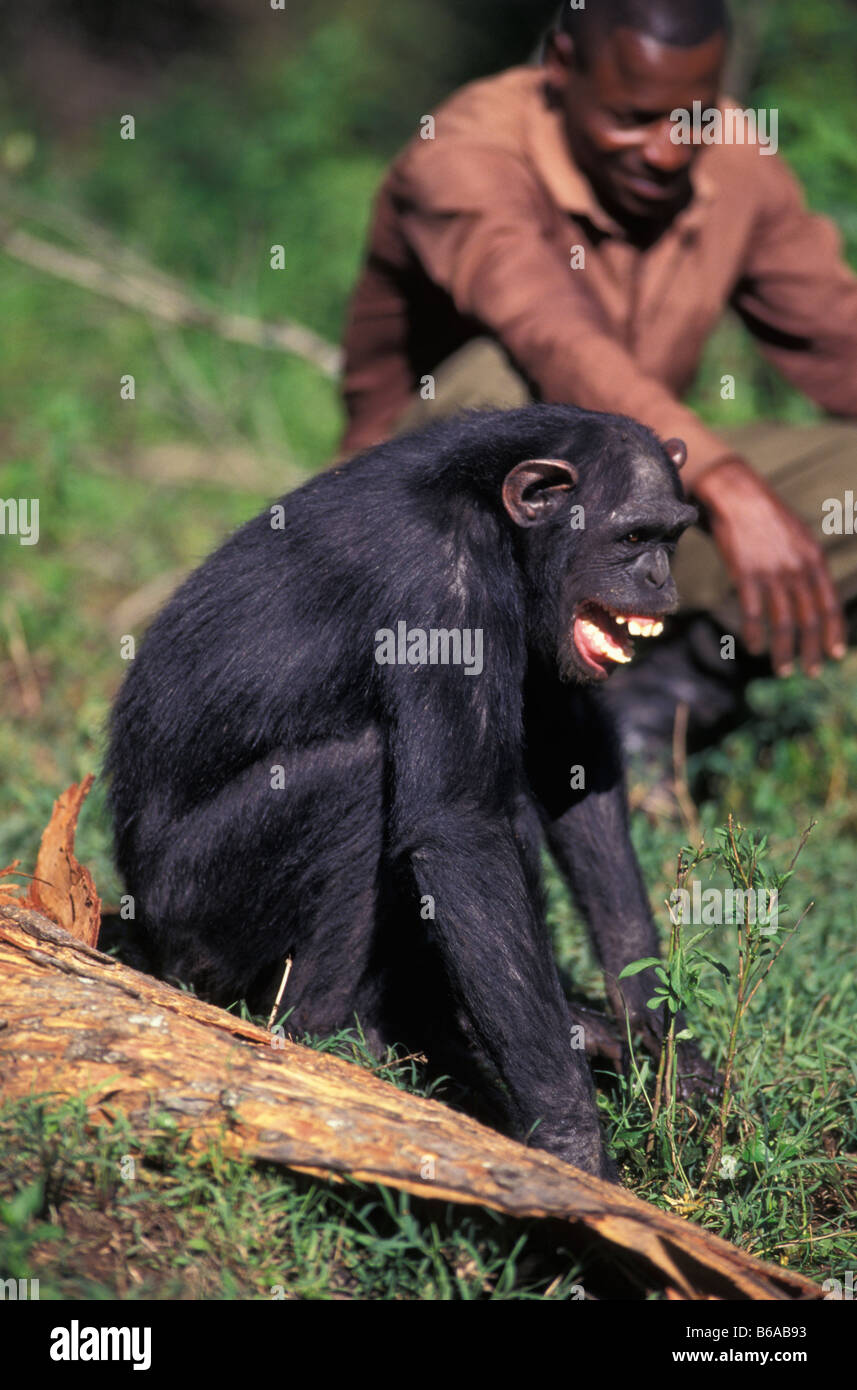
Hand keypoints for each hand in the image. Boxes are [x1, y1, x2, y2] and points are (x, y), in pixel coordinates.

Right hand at [692, 454, 846, 676]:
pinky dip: (755, 635)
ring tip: (783, 669)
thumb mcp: (800, 537)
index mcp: (814, 559)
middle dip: (811, 650)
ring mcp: (772, 572)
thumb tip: (813, 595)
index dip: (833, 633)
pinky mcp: (746, 574)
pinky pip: (754, 613)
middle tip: (809, 672)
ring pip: (783, 622)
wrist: (737, 495)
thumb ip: (808, 566)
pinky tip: (754, 648)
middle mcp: (797, 568)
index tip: (833, 656)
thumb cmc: (766, 517)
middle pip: (809, 619)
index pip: (829, 604)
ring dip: (783, 651)